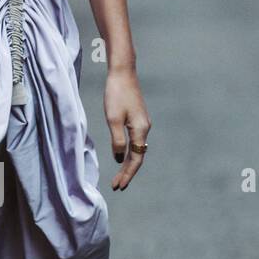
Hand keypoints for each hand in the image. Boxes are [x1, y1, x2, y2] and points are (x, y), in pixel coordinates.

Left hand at [104, 67, 150, 190]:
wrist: (123, 72)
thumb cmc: (116, 94)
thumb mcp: (113, 119)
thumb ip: (117, 140)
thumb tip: (118, 158)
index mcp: (140, 130)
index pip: (136, 159)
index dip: (127, 174)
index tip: (118, 186)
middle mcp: (145, 128)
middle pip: (138, 156)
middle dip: (127, 172)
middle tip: (117, 186)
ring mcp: (142, 124)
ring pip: (136, 150)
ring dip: (127, 164)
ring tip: (118, 176)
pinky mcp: (138, 119)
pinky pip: (135, 141)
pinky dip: (128, 152)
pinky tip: (121, 157)